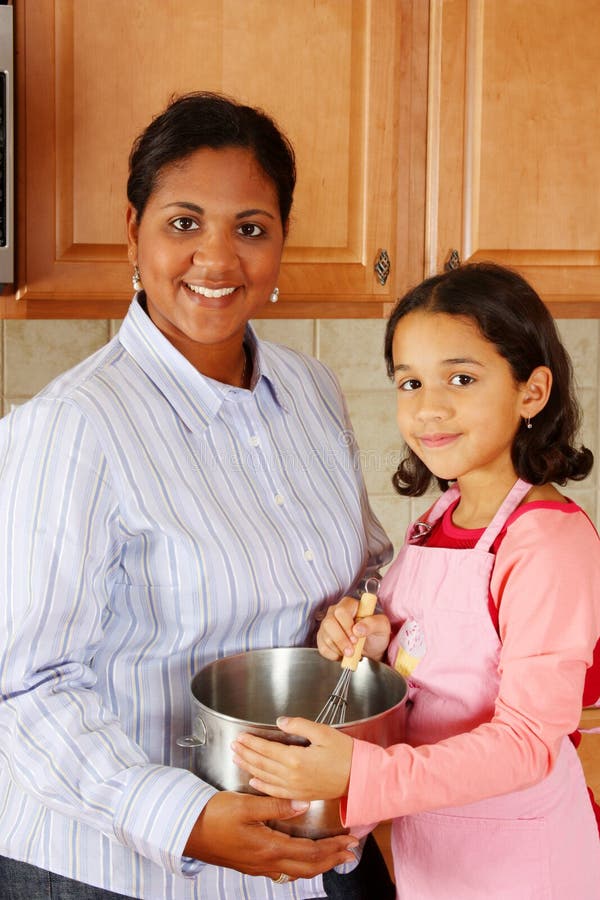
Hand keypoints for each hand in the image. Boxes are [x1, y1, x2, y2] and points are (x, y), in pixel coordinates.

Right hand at [183, 790, 357, 881]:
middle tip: (351, 851)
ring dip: (318, 863)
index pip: (310, 852)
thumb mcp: (244, 805)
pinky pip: (284, 869)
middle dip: (332, 859)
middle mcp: (267, 863)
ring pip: (296, 870)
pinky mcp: (251, 864)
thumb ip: (275, 805)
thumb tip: (302, 804)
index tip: (350, 841)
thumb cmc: (214, 817)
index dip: (333, 848)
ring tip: (333, 855)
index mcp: (269, 848)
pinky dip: (301, 864)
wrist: (187, 831)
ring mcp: (258, 866)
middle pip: (308, 867)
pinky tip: (301, 856)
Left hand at [232, 717, 352, 800]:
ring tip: (237, 758)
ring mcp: (295, 788)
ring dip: (249, 767)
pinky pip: (275, 792)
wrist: (360, 778)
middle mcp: (292, 776)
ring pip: (265, 777)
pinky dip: (261, 785)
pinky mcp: (300, 795)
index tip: (240, 736)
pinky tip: (253, 780)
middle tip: (233, 745)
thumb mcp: (324, 732)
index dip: (251, 742)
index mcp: (296, 759)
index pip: (266, 750)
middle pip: (262, 763)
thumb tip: (281, 722)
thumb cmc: (345, 753)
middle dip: (245, 753)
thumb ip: (300, 726)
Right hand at [317, 596, 390, 662]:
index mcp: (350, 605)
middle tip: (352, 650)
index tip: (356, 638)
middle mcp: (335, 612)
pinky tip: (342, 655)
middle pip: (329, 623)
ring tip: (350, 653)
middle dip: (341, 639)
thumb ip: (373, 623)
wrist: (372, 650)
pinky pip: (322, 647)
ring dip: (338, 648)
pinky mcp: (322, 638)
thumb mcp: (382, 627)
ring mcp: (327, 625)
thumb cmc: (376, 635)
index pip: (341, 611)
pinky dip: (333, 655)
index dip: (347, 626)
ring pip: (325, 636)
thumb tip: (358, 628)